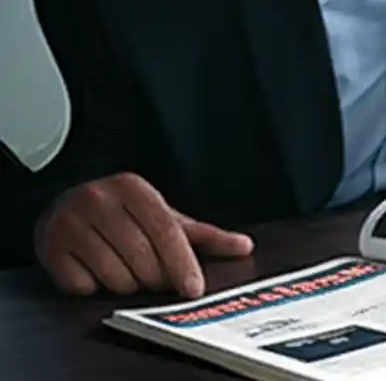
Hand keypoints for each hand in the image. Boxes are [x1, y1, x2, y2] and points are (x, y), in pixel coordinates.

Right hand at [34, 172, 253, 297]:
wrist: (62, 207)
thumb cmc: (123, 215)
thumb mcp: (164, 217)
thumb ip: (205, 235)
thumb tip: (245, 246)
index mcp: (132, 187)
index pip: (165, 231)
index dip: (182, 263)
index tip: (193, 289)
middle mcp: (98, 199)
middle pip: (142, 259)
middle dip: (155, 278)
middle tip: (155, 277)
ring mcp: (69, 221)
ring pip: (114, 277)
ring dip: (126, 285)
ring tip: (124, 269)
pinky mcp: (48, 246)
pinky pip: (83, 286)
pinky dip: (93, 287)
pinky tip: (94, 270)